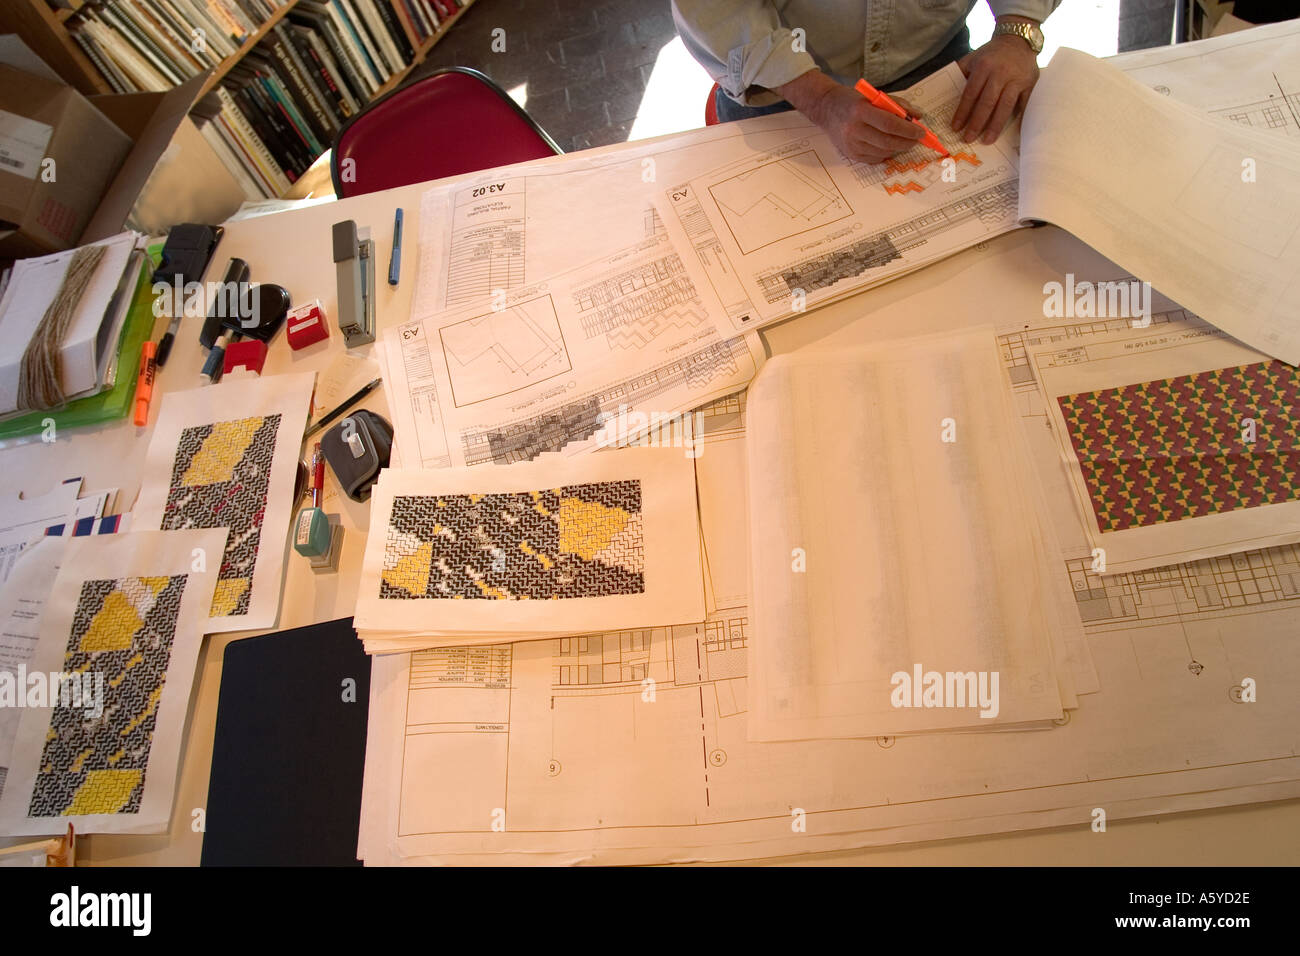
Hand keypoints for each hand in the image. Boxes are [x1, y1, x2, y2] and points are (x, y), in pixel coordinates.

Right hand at [776, 70, 922, 163]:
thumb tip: (918, 116)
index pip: (890, 123)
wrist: (826, 108)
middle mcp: (854, 129)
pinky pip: (875, 158)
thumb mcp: (874, 96)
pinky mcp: (850, 154)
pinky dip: (886, 153)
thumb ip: (897, 104)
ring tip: (903, 140)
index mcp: (861, 110)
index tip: (921, 131)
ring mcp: (851, 144)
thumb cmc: (853, 100)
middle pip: (887, 141)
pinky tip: (888, 145)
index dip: (908, 129)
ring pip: (883, 151)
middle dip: (907, 142)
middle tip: (916, 140)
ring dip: (898, 147)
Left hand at [951, 33, 1039, 144]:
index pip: (970, 94)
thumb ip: (961, 73)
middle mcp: (1000, 73)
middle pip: (987, 103)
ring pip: (1004, 106)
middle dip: (976, 123)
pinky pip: (1024, 104)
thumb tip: (946, 94)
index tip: (956, 128)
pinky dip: (1019, 119)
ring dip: (995, 125)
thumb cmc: (991, 53)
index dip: (962, 112)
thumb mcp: (973, 57)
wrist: (1018, 39)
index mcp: (983, 67)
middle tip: (968, 139)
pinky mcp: (1030, 84)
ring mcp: (1016, 79)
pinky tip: (1012, 133)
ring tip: (987, 140)